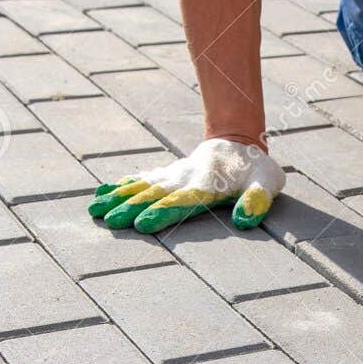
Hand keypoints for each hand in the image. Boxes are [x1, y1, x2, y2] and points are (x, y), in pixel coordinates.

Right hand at [87, 138, 283, 234]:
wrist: (241, 140)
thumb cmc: (257, 169)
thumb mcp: (267, 182)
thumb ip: (257, 200)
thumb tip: (244, 220)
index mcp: (208, 184)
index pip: (182, 201)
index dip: (162, 212)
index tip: (142, 223)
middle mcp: (185, 179)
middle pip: (155, 195)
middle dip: (131, 208)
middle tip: (109, 221)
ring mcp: (174, 175)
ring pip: (143, 186)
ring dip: (119, 197)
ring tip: (95, 208)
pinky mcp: (168, 173)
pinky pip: (142, 178)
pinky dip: (122, 185)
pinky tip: (102, 193)